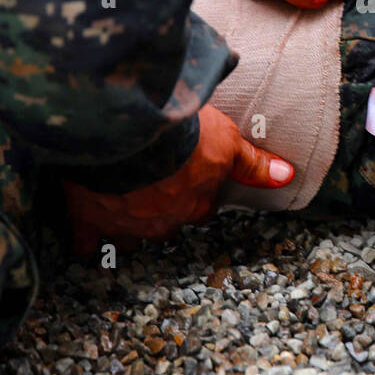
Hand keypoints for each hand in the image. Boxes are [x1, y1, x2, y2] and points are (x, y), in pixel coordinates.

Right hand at [63, 105, 292, 254]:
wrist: (128, 131)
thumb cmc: (181, 132)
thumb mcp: (226, 140)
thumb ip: (252, 163)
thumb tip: (287, 176)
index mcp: (196, 206)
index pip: (203, 209)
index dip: (196, 192)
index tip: (189, 176)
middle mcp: (163, 223)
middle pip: (167, 224)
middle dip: (162, 208)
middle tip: (154, 183)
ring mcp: (125, 226)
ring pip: (130, 235)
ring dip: (127, 220)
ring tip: (120, 199)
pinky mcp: (90, 221)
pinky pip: (87, 243)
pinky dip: (86, 238)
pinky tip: (86, 232)